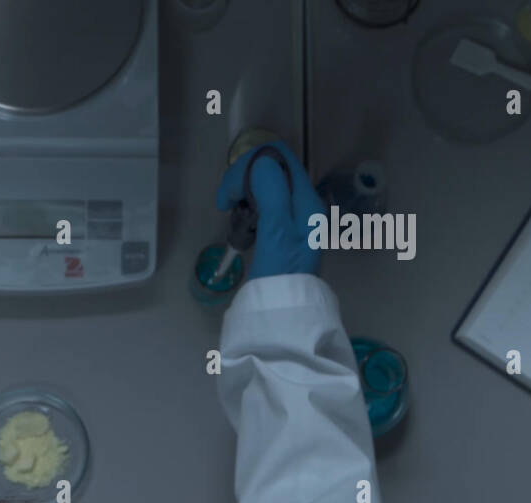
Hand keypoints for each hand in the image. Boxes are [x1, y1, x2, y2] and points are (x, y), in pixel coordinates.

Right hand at [215, 141, 325, 278]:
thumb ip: (272, 192)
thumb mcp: (277, 230)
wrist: (283, 317)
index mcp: (305, 199)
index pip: (277, 157)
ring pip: (264, 185)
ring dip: (242, 193)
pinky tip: (241, 225)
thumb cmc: (279, 276)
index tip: (229, 196)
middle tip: (226, 206)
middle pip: (270, 168)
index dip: (248, 166)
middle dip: (242, 179)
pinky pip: (262, 205)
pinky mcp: (282, 231)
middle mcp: (303, 203)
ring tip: (232, 215)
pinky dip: (247, 208)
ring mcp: (293, 217)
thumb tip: (258, 165)